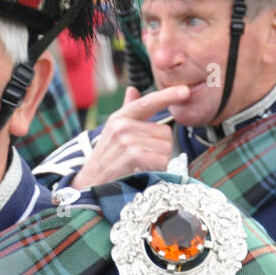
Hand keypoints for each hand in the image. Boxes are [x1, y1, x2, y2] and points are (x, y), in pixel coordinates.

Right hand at [71, 85, 186, 188]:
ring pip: (165, 148)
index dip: (168, 95)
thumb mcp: (114, 132)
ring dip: (158, 161)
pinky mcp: (132, 155)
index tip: (185, 90)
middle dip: (160, 148)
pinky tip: (142, 172)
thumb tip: (133, 89)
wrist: (90, 184)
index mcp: (120, 117)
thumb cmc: (106, 159)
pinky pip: (161, 159)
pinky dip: (157, 169)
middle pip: (165, 132)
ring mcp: (126, 139)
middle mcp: (122, 125)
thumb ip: (127, 110)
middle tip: (142, 159)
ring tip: (140, 166)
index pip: (148, 102)